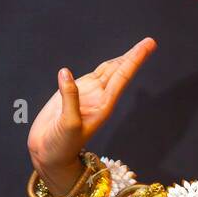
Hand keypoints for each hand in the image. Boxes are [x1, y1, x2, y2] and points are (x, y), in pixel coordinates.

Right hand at [27, 37, 157, 172]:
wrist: (48, 154)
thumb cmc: (62, 145)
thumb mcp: (68, 124)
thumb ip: (69, 98)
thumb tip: (65, 73)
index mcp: (103, 105)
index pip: (122, 76)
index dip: (134, 59)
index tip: (148, 46)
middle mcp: (99, 98)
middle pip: (118, 71)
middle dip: (133, 57)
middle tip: (149, 42)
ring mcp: (86, 96)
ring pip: (106, 72)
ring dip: (119, 60)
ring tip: (135, 49)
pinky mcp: (71, 95)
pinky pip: (87, 76)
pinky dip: (99, 68)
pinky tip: (108, 63)